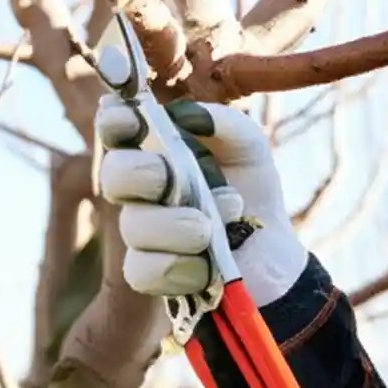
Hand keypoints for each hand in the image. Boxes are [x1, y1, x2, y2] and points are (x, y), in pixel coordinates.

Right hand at [95, 97, 306, 305]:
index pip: (118, 129)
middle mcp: (141, 189)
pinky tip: (210, 265)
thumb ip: (224, 123)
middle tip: (170, 179)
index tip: (128, 119)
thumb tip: (188, 114)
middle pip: (114, 175)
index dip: (115, 121)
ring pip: (135, 226)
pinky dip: (184, 265)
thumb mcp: (249, 148)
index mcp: (157, 150)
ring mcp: (142, 233)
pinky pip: (145, 269)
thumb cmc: (251, 193)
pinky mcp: (150, 274)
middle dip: (141, 173)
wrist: (273, 252)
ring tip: (217, 228)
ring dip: (180, 226)